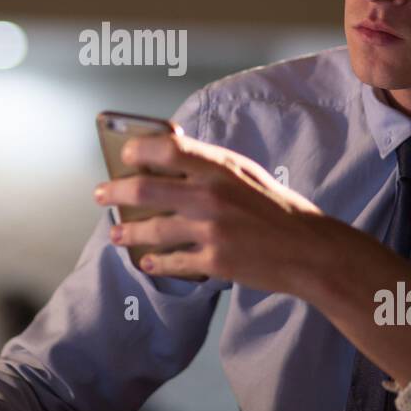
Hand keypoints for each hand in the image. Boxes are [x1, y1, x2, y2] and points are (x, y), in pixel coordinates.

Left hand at [94, 130, 337, 298]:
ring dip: (127, 232)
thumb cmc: (276, 208)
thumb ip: (209, 165)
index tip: (123, 156)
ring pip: (151, 230)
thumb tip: (169, 150)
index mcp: (220, 168)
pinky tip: (147, 262)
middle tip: (101, 195)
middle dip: (114, 192)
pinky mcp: (215, 262)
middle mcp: (211, 196)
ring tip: (116, 234)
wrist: (309, 250)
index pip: (166, 148)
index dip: (137, 150)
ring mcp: (211, 231)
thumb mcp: (245, 173)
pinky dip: (155, 263)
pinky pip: (172, 262)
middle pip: (144, 190)